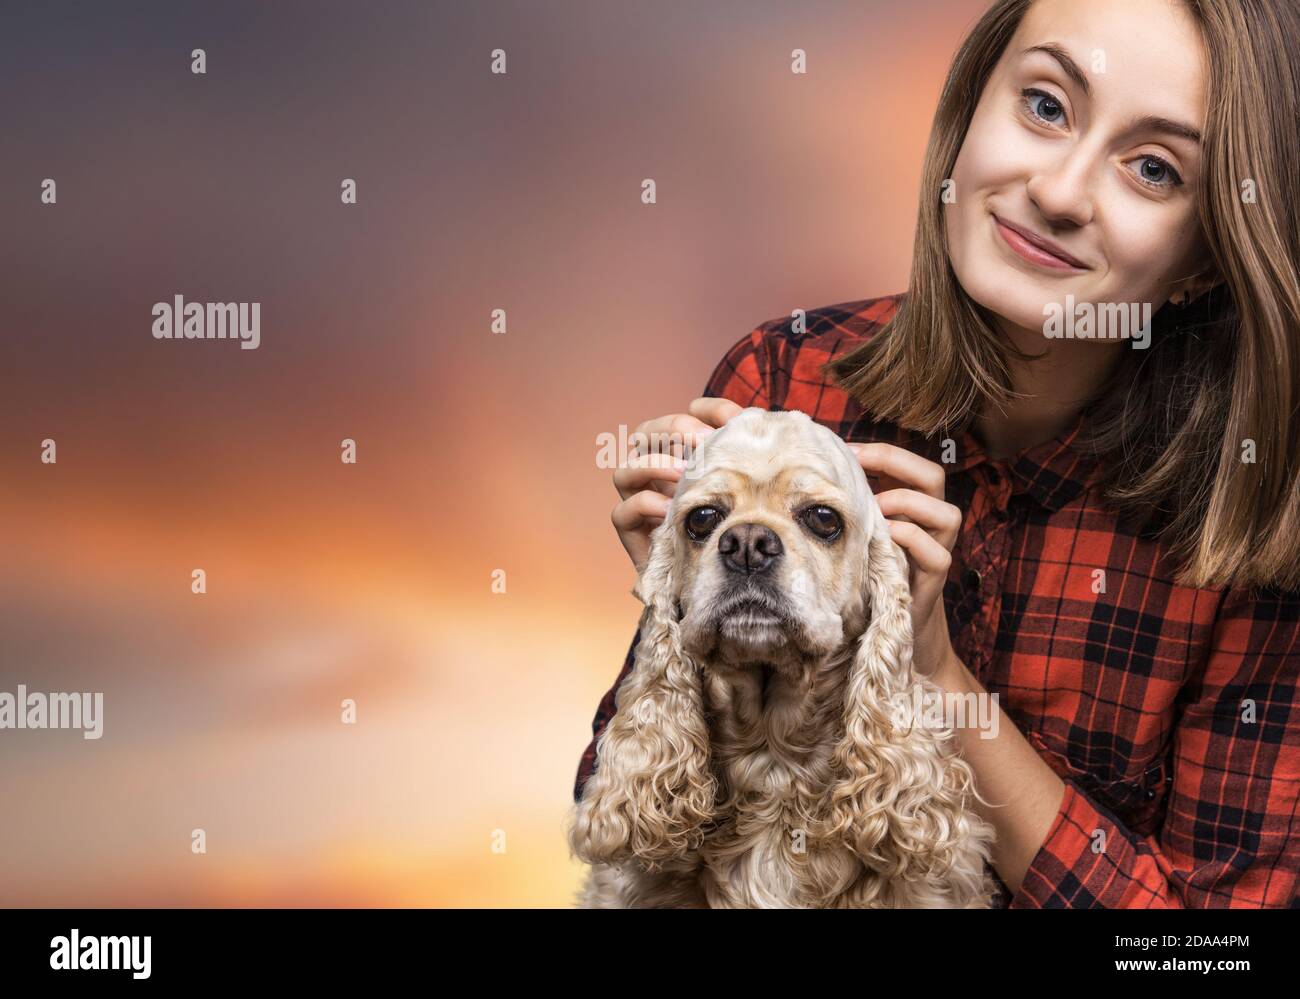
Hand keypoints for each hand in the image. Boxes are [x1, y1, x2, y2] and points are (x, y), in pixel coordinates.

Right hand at [611, 397, 744, 571]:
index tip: (730, 416)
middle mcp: (655, 474)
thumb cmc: (733, 529)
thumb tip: (751, 422)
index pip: (685, 418)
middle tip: (701, 441)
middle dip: (671, 429)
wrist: (717, 582)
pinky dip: (644, 505)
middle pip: (645, 434)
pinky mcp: (632, 532)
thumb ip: (744, 457)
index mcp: (681, 455)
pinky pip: (622, 513)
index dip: (707, 410)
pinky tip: (670, 508)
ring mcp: (640, 502)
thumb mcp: (744, 488)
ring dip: (653, 465)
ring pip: (625, 471)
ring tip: (682, 473)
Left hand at [848, 441, 960, 677]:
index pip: (912, 466)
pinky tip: (885, 539)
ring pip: (949, 514)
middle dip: (898, 464)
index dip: (883, 453)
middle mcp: (930, 528)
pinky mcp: (934, 585)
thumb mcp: (861, 542)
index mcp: (913, 512)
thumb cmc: (872, 584)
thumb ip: (853, 513)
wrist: (900, 642)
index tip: (846, 450)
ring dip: (909, 504)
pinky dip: (912, 541)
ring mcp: (937, 555)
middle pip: (936, 476)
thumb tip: (812, 482)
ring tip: (877, 511)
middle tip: (859, 465)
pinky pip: (938, 556)